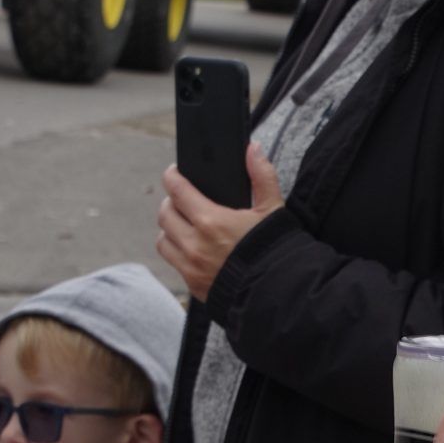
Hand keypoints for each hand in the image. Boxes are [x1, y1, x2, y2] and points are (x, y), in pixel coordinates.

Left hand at [156, 140, 284, 300]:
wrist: (280, 293)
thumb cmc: (276, 249)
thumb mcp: (273, 209)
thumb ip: (262, 176)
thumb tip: (252, 149)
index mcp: (211, 221)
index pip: (177, 190)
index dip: (172, 177)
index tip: (174, 172)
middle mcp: (195, 244)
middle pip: (165, 214)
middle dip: (171, 202)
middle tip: (182, 198)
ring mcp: (191, 266)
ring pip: (163, 240)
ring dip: (170, 229)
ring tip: (185, 224)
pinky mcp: (193, 284)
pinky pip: (173, 262)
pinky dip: (178, 251)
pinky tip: (193, 247)